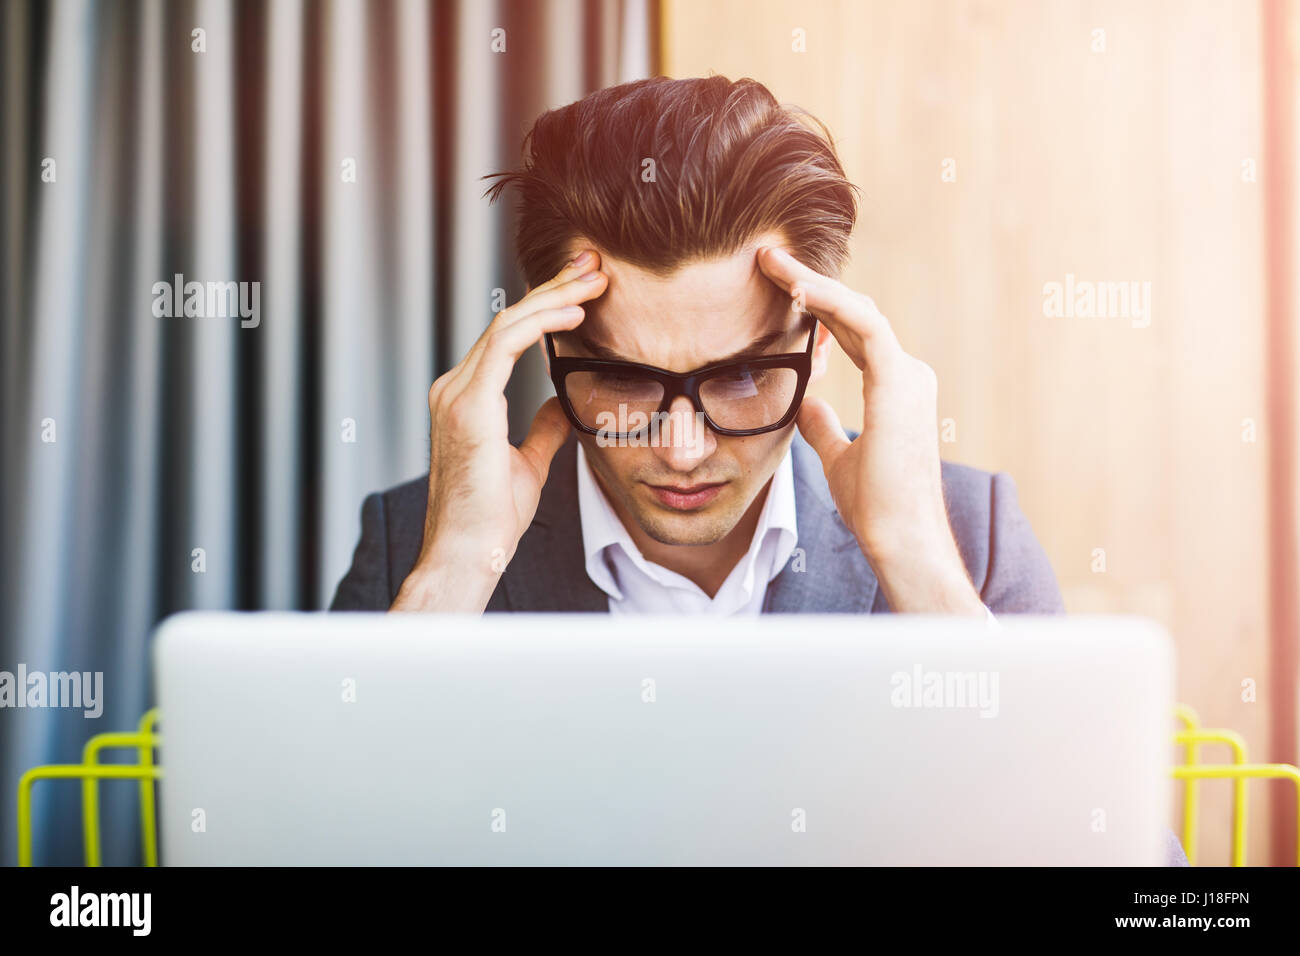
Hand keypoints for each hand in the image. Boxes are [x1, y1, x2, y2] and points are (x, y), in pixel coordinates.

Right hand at [390, 251, 608, 611]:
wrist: (467, 554)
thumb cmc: (490, 520)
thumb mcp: (528, 464)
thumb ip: (542, 430)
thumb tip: (562, 405)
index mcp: (466, 399)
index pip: (508, 337)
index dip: (547, 308)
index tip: (584, 291)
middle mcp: (455, 388)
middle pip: (509, 320)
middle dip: (553, 288)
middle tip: (592, 265)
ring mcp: (457, 394)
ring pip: (508, 323)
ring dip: (553, 297)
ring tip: (592, 281)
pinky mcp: (468, 405)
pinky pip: (505, 345)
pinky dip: (541, 323)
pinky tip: (574, 315)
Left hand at [757, 246, 983, 614]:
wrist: (899, 536)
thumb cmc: (875, 507)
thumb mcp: (837, 458)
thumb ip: (823, 427)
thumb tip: (806, 404)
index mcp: (895, 390)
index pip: (853, 334)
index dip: (817, 309)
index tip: (779, 290)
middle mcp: (906, 375)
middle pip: (853, 314)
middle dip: (809, 284)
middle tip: (767, 260)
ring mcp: (907, 375)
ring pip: (857, 310)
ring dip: (813, 283)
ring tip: (772, 262)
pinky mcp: (899, 382)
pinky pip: (862, 324)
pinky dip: (830, 302)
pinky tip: (796, 287)